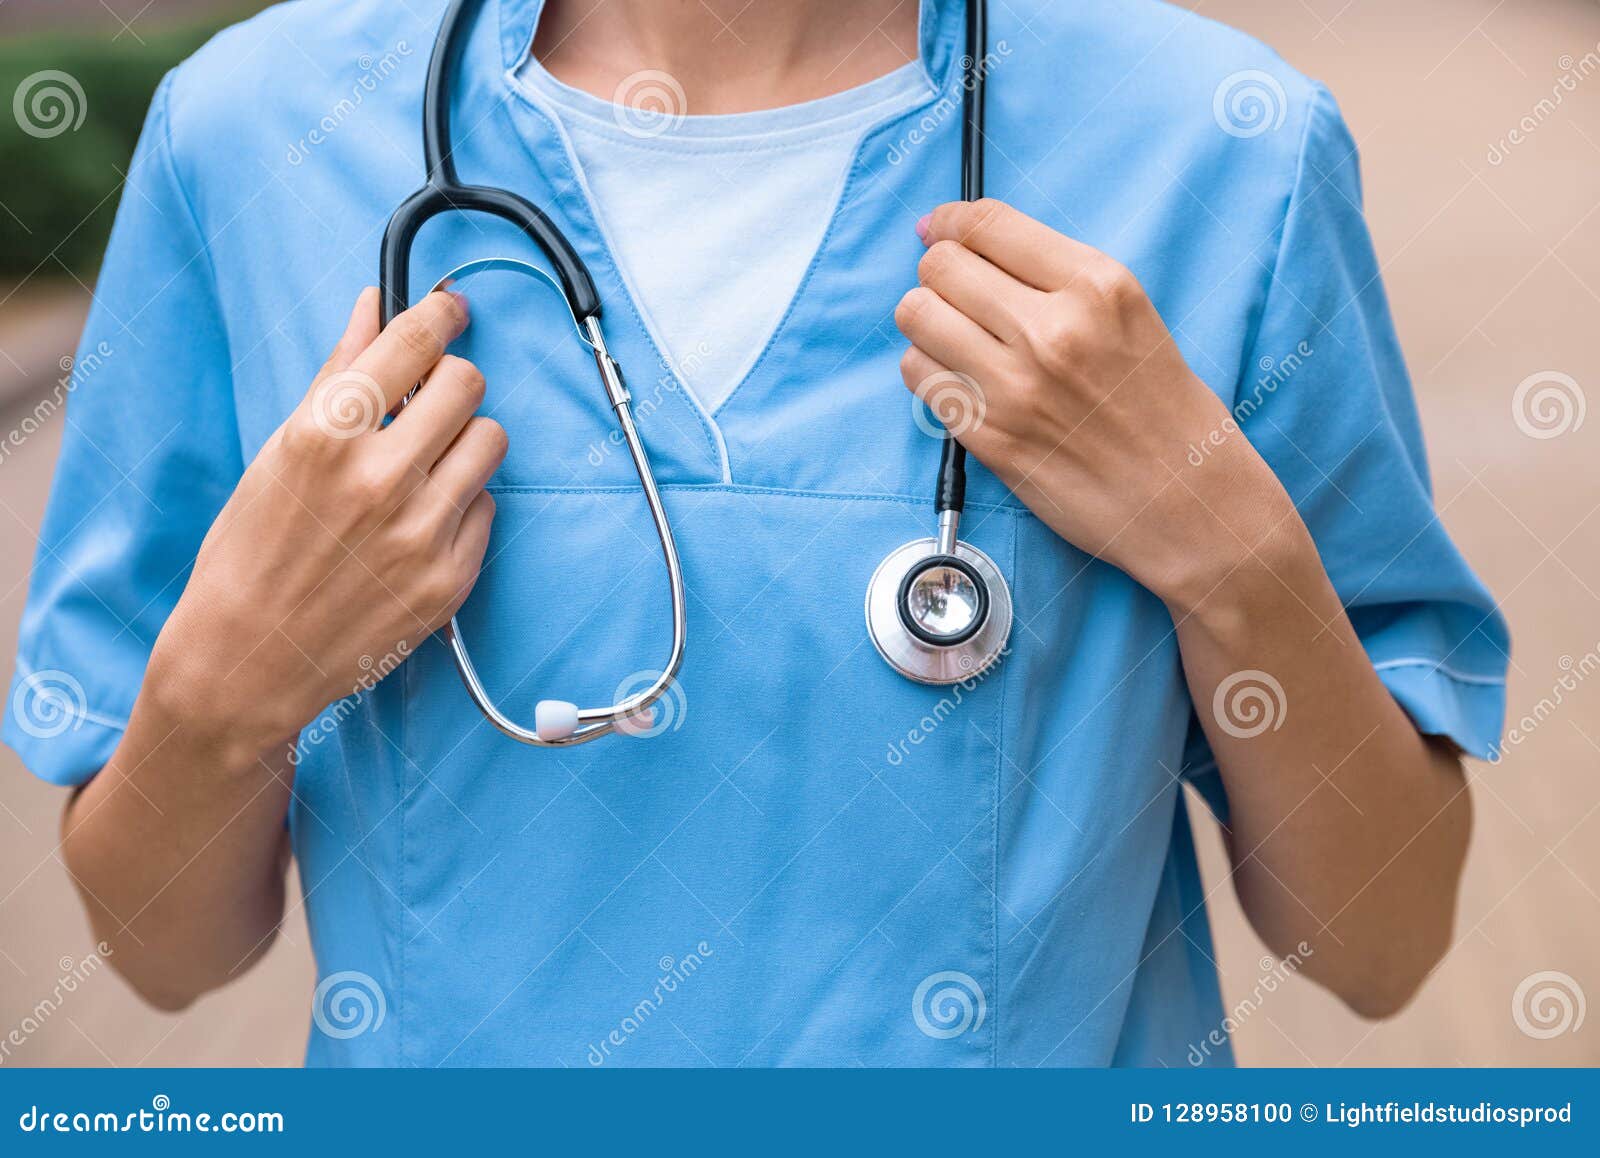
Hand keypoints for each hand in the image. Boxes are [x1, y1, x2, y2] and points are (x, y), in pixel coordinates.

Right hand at [148, 287, 506, 753]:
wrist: (248, 658)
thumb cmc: (252, 549)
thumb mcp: (279, 451)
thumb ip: (338, 374)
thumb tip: (377, 304)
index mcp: (326, 435)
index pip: (413, 343)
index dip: (440, 316)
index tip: (450, 310)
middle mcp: (380, 479)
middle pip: (469, 385)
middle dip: (452, 384)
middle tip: (430, 401)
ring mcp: (421, 532)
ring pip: (491, 442)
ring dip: (465, 441)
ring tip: (426, 463)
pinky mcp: (450, 577)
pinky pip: (487, 507)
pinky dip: (462, 504)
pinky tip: (420, 522)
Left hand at [894, 199, 1287, 609]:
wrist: (1186, 500)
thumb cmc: (1163, 408)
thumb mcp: (1131, 314)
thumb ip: (1057, 279)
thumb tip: (969, 245)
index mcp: (1096, 285)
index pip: (989, 225)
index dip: (950, 221)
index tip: (937, 228)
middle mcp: (1052, 330)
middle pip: (940, 267)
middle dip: (935, 272)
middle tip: (950, 291)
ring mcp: (1015, 386)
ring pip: (916, 318)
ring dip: (925, 323)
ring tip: (953, 338)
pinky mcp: (990, 436)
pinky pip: (920, 378)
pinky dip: (928, 372)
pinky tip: (958, 380)